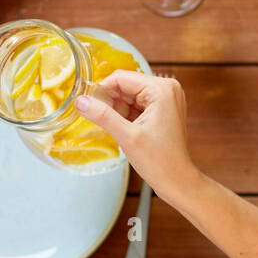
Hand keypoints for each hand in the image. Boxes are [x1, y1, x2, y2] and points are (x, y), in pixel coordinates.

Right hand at [75, 71, 200, 202]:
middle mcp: (167, 88)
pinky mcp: (163, 109)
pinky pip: (136, 104)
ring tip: (120, 130)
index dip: (102, 91)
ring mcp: (166, 98)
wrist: (177, 179)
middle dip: (110, 101)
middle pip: (125, 85)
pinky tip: (125, 130)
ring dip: (117, 110)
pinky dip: (126, 115)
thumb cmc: (160, 160)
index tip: (89, 107)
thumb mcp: (127, 136)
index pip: (121, 78)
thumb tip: (80, 101)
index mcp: (162, 89)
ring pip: (128, 95)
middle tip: (104, 122)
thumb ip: (103, 115)